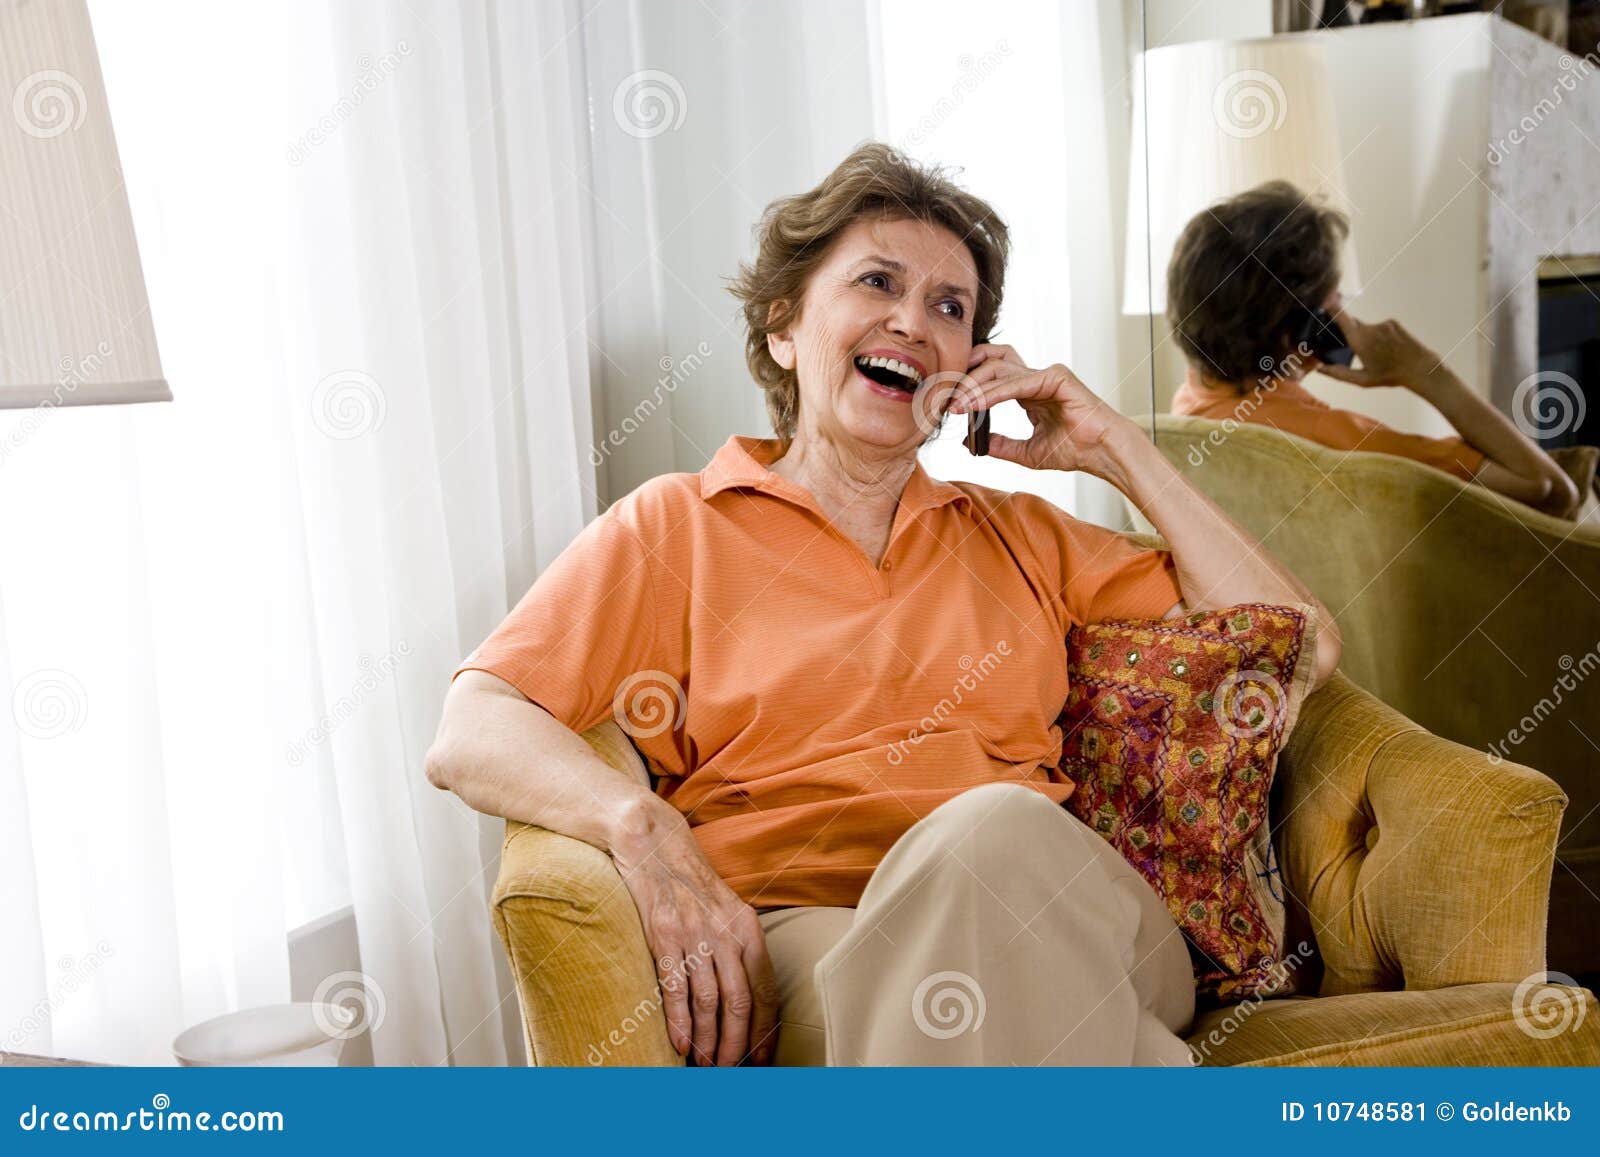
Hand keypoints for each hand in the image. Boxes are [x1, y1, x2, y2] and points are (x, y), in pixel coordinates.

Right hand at [611, 809, 779, 1065]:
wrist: (653, 840)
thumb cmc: (689, 881)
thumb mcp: (725, 908)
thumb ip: (737, 945)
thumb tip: (744, 994)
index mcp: (747, 928)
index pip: (764, 988)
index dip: (765, 1027)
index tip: (763, 1057)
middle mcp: (727, 932)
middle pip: (740, 1001)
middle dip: (737, 1043)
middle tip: (731, 1071)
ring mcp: (695, 933)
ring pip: (708, 1000)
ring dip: (707, 1039)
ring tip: (706, 1065)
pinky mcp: (664, 934)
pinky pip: (676, 986)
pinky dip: (678, 1020)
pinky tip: (679, 1043)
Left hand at [952, 344, 1135, 474]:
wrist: (1102, 453)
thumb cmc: (1074, 450)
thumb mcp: (1027, 452)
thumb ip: (1001, 445)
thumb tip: (970, 443)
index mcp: (1030, 390)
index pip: (992, 374)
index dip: (968, 383)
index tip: (948, 402)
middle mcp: (1036, 378)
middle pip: (991, 363)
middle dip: (965, 377)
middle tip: (945, 398)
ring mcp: (1047, 374)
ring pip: (1000, 370)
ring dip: (974, 387)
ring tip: (956, 405)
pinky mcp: (1057, 377)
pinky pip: (1018, 383)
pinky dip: (994, 393)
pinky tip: (975, 405)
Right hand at [1318, 313, 1442, 389]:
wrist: (1419, 367)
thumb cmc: (1389, 376)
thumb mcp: (1362, 380)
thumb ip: (1338, 373)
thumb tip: (1319, 369)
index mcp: (1360, 341)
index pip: (1342, 319)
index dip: (1332, 309)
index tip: (1325, 302)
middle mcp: (1370, 328)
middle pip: (1352, 324)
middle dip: (1348, 332)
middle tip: (1352, 347)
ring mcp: (1383, 324)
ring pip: (1366, 327)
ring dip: (1366, 336)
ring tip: (1376, 352)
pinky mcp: (1393, 322)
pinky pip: (1379, 326)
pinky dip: (1378, 334)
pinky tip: (1386, 347)